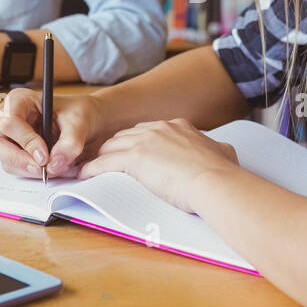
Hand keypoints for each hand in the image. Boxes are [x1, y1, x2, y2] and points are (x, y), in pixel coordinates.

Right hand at [0, 88, 103, 178]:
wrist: (88, 122)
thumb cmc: (78, 113)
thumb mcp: (79, 122)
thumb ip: (69, 143)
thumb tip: (54, 165)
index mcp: (19, 100)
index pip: (9, 122)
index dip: (25, 140)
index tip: (45, 155)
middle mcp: (8, 118)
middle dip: (16, 159)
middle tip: (40, 169)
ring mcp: (9, 139)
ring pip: (4, 160)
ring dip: (27, 169)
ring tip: (52, 168)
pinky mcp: (16, 154)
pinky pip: (15, 169)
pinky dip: (31, 173)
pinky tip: (49, 168)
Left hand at [77, 118, 238, 213]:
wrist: (214, 180)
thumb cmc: (221, 172)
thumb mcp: (224, 152)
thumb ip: (217, 148)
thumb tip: (223, 151)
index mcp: (177, 126)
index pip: (147, 131)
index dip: (136, 142)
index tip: (130, 151)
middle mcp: (158, 128)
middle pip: (126, 136)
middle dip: (113, 148)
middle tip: (103, 159)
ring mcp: (144, 141)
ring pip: (111, 147)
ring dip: (98, 157)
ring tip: (87, 167)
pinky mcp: (133, 158)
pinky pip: (104, 162)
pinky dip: (91, 169)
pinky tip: (83, 175)